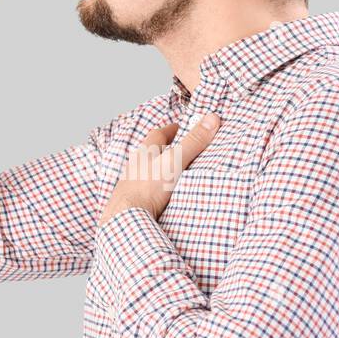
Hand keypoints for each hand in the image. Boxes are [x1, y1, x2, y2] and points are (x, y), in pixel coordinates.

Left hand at [97, 113, 221, 225]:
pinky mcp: (132, 203)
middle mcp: (135, 167)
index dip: (171, 130)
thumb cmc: (147, 188)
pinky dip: (155, 190)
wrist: (126, 219)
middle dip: (163, 150)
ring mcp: (131, 185)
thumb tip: (211, 118)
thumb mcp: (174, 162)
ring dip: (158, 171)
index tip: (181, 128)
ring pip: (146, 172)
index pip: (158, 135)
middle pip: (150, 153)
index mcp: (144, 153)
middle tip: (178, 149)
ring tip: (172, 174)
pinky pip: (145, 192)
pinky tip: (161, 196)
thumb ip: (192, 142)